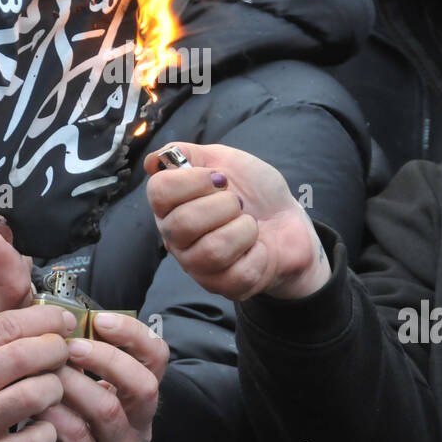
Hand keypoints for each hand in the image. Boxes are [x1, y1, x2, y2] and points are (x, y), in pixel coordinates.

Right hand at [0, 305, 78, 441]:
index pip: (5, 325)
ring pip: (36, 394)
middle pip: (25, 355)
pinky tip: (42, 426)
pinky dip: (50, 431)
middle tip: (63, 352)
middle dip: (56, 349)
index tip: (62, 321)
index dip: (44, 319)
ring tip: (52, 389)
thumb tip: (32, 319)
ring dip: (55, 388)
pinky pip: (37, 440)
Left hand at [6, 312, 167, 441]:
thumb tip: (62, 312)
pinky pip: (76, 436)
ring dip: (75, 383)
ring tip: (48, 371)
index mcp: (138, 397)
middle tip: (72, 346)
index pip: (157, 357)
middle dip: (108, 358)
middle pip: (144, 385)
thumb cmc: (59, 425)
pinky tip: (37, 403)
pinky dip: (55, 413)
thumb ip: (79, 354)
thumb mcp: (77, 386)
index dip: (134, 334)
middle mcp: (137, 425)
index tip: (101, 319)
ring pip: (108, 409)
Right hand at [144, 143, 329, 301]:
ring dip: (243, 230)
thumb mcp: (224, 160)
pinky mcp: (225, 287)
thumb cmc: (254, 192)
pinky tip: (258, 248)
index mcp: (171, 206)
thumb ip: (187, 154)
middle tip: (239, 204)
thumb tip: (152, 161)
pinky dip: (258, 254)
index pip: (159, 192)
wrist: (289, 221)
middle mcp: (177, 239)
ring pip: (212, 251)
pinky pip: (238, 273)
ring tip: (250, 225)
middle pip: (182, 224)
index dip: (192, 180)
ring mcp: (198, 267)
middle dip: (223, 206)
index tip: (219, 179)